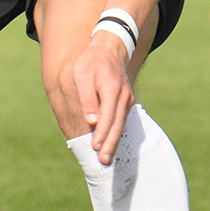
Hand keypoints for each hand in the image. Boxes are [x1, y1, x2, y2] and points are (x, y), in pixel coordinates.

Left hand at [70, 30, 135, 164]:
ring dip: (114, 142)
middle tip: (104, 162)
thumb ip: (87, 97)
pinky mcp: (126, 102)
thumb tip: (91, 120)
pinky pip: (121, 120)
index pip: (107, 116)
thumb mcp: (83, 74)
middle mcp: (123, 97)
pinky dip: (116, 133)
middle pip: (116, 125)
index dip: (101, 133)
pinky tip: (110, 144)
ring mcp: (127, 100)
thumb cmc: (92, 61)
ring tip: (107, 159)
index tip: (96, 148)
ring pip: (120, 125)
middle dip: (110, 145)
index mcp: (112, 90)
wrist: (111, 48)